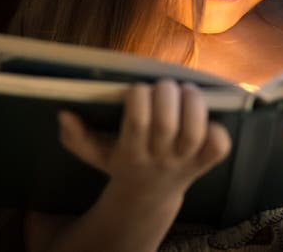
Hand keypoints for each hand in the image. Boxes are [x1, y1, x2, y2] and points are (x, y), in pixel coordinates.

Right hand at [57, 79, 231, 196]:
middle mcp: (158, 158)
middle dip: (166, 94)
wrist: (148, 197)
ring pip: (194, 133)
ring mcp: (184, 162)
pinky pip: (218, 148)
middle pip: (166, 124)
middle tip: (164, 85)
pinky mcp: (205, 163)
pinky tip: (209, 117)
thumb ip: (77, 137)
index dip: (139, 97)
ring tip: (187, 90)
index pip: (137, 122)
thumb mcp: (96, 153)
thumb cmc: (122, 161)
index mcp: (130, 154)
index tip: (136, 87)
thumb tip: (64, 114)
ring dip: (193, 104)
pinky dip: (218, 131)